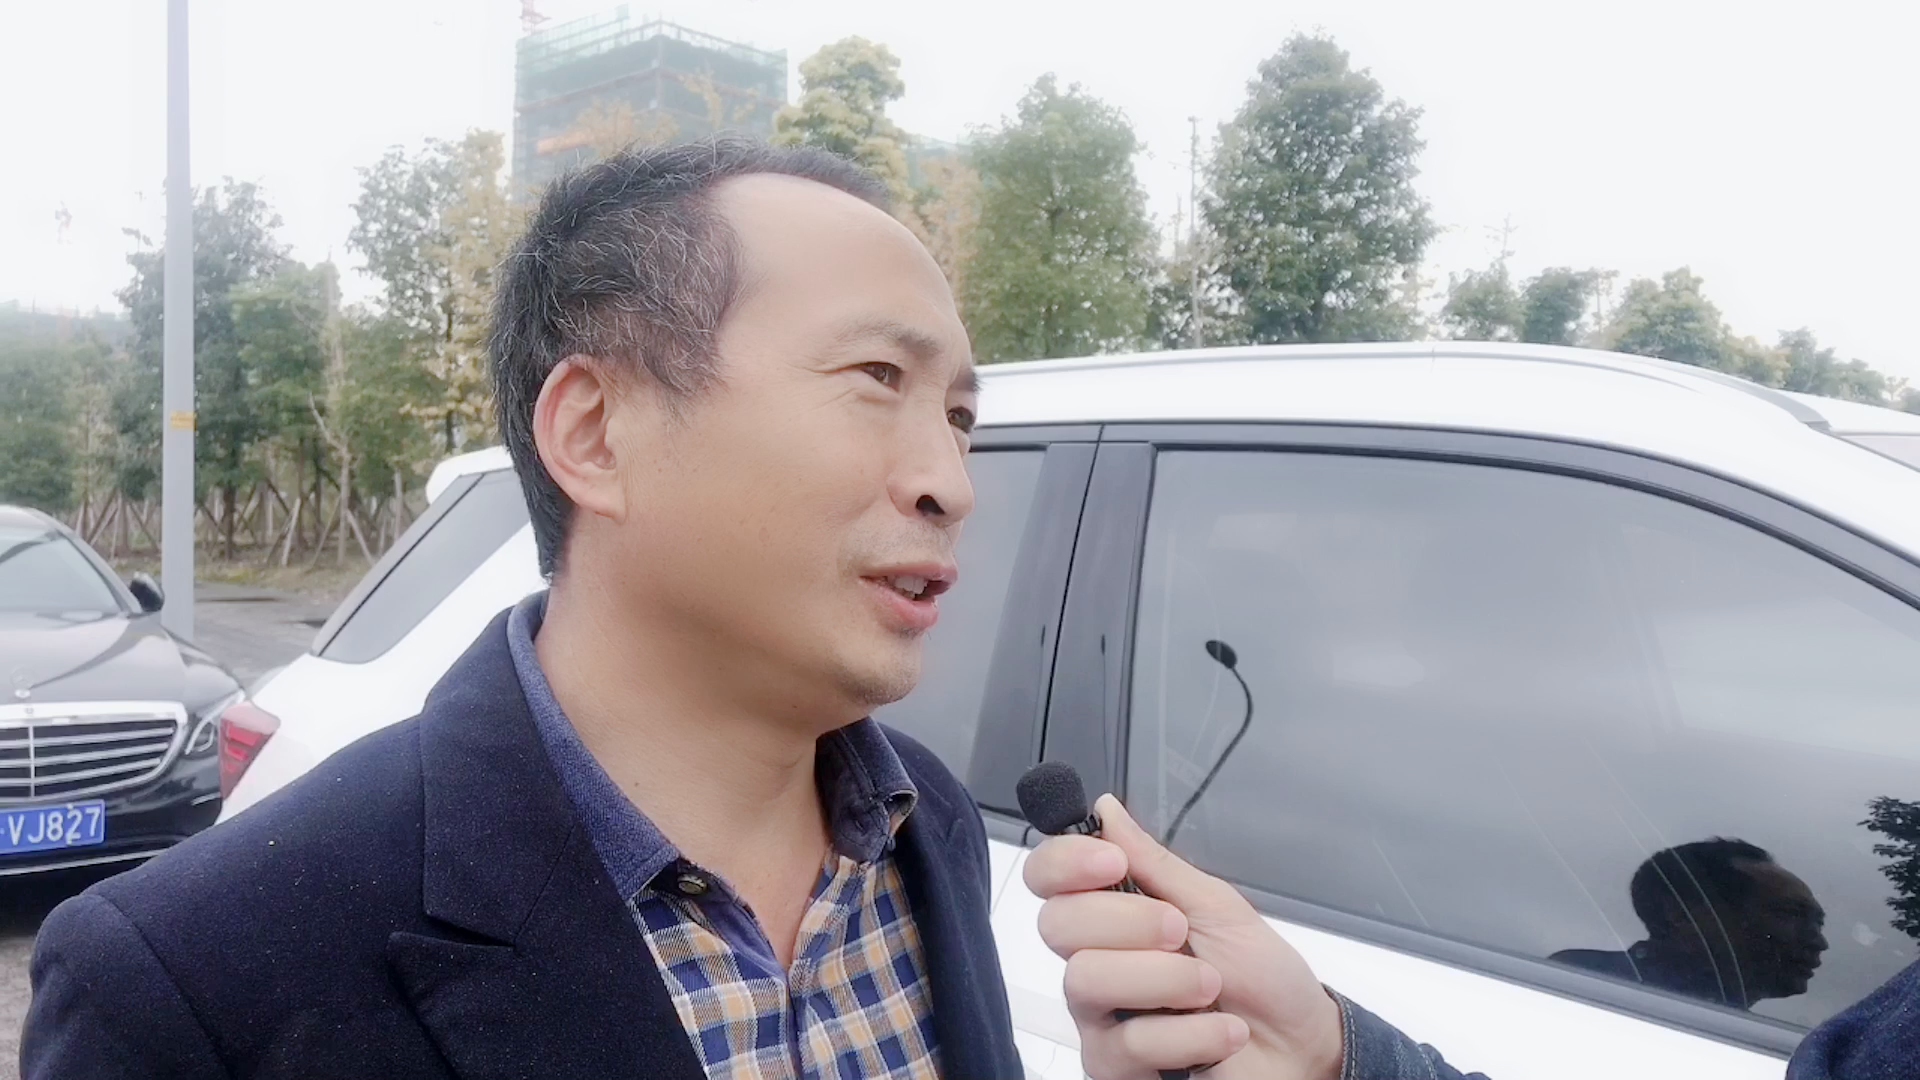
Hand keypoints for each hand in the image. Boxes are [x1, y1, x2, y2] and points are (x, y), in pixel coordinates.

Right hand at [1023, 794, 1344, 1079]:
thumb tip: (1106, 809)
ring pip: (1086, 980)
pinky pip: (1127, 1044)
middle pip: (1057, 924)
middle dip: (1128, 920)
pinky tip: (1221, 1033)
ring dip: (1165, 978)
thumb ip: (1155, 862)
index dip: (1065, 861)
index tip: (1110, 861)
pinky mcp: (1115, 1068)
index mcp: (1114, 912)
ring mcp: (1101, 1017)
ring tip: (1211, 988)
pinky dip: (1191, 1034)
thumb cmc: (1262, 977)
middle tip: (1180, 931)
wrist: (1300, 1047)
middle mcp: (1097, 960)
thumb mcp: (1218, 906)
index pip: (1049, 877)